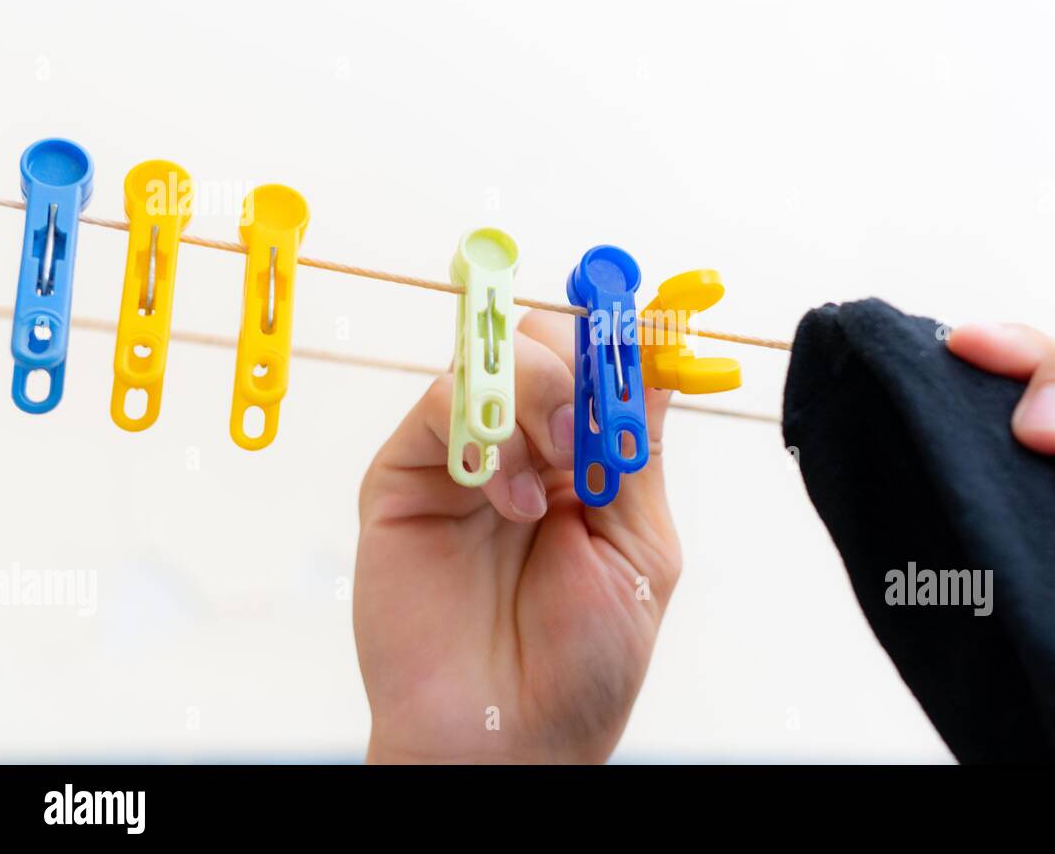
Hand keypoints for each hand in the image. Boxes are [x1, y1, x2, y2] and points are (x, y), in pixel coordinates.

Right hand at [355, 310, 679, 762]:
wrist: (506, 736)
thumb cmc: (582, 662)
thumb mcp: (639, 547)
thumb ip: (635, 454)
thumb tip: (648, 362)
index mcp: (584, 461)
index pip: (597, 366)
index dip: (617, 336)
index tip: (642, 318)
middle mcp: (525, 448)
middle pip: (542, 340)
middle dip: (575, 363)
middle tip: (586, 427)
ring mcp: (465, 458)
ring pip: (492, 355)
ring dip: (536, 393)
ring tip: (553, 471)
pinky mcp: (406, 475)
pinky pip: (440, 403)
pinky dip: (485, 432)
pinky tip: (511, 500)